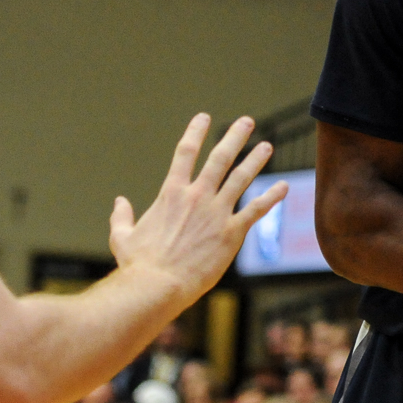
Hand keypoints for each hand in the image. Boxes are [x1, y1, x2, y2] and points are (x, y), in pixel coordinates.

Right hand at [110, 115, 288, 303]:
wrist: (157, 285)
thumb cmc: (138, 264)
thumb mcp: (121, 237)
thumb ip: (121, 217)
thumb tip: (119, 202)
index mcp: (170, 193)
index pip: (185, 153)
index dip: (195, 132)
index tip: (204, 117)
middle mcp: (196, 196)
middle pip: (219, 158)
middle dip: (235, 137)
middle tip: (247, 121)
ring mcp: (216, 213)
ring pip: (241, 178)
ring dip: (256, 160)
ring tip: (267, 145)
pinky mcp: (231, 233)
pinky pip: (256, 210)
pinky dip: (271, 197)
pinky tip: (283, 186)